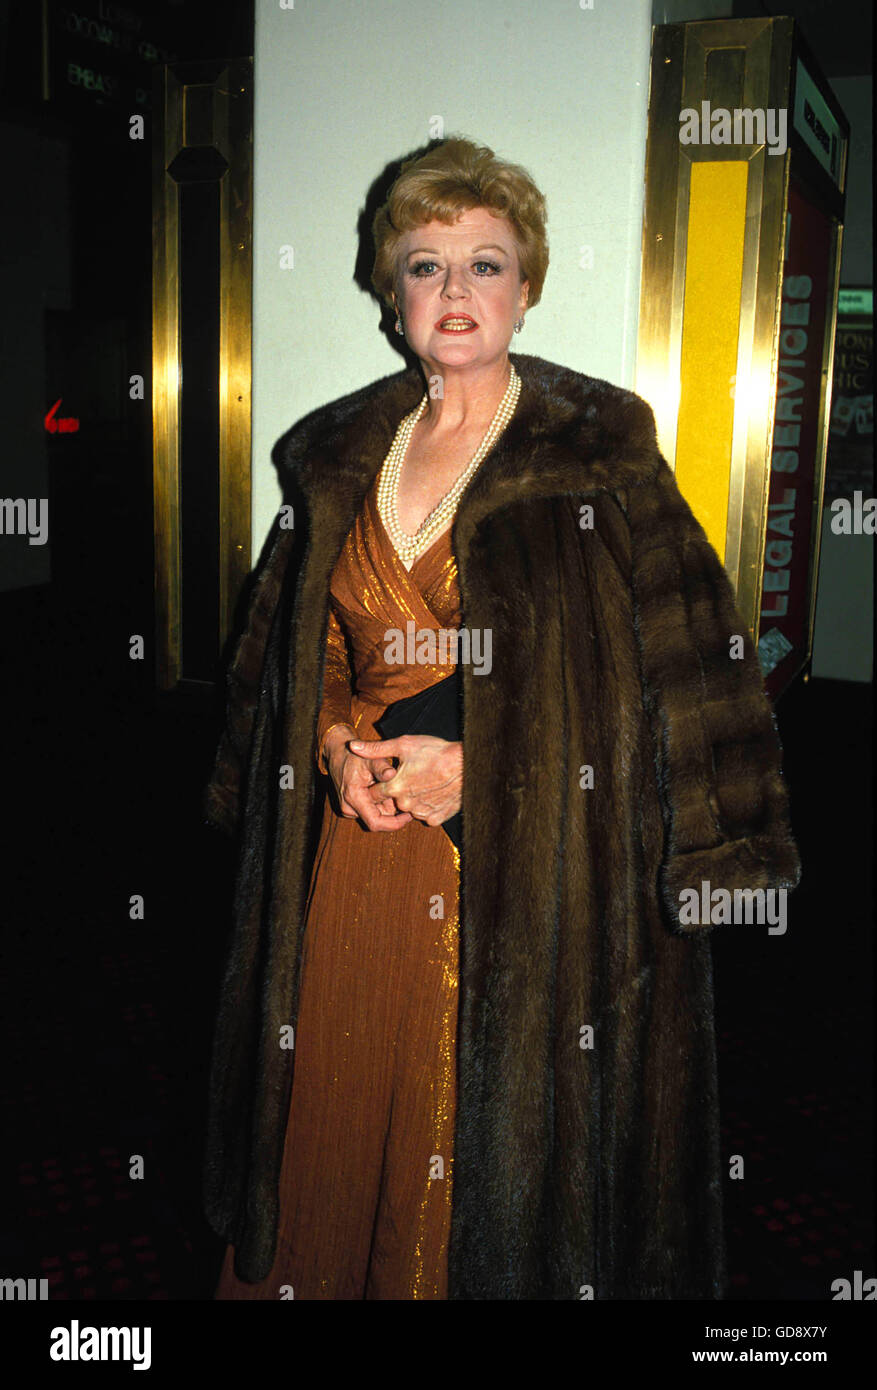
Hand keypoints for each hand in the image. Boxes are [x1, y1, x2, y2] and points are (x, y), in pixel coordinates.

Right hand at [323, 724, 412, 831]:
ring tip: (397, 791)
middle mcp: (349, 807)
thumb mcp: (370, 758)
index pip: (376, 822)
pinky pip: (371, 811)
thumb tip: (392, 773)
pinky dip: (382, 804)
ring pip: (376, 816)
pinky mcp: (352, 807)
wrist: (338, 753)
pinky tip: (388, 791)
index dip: (395, 823)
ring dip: (388, 807)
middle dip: (394, 813)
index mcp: (353, 797)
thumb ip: (381, 767)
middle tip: (408, 798)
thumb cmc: (355, 755)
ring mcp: (349, 809)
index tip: (409, 814)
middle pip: (378, 821)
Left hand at [348, 734, 462, 827]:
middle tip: (412, 776)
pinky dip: (427, 806)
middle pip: (392, 802)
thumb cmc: (436, 751)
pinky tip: (434, 792)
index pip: (374, 793)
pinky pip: (425, 815)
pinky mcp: (436, 818)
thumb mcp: (404, 744)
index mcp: (394, 788)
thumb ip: (376, 749)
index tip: (387, 777)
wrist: (467, 765)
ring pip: (409, 809)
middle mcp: (405, 804)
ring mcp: (421, 813)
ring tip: (424, 782)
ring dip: (412, 799)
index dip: (379, 784)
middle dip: (397, 792)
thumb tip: (352, 747)